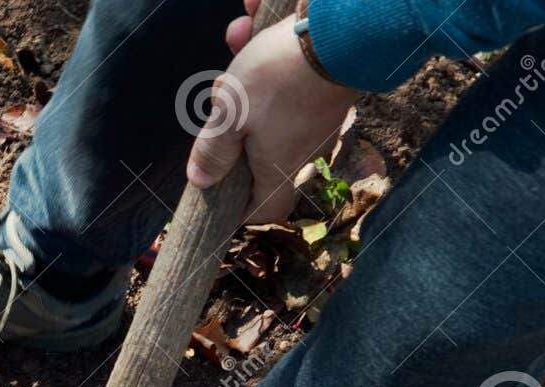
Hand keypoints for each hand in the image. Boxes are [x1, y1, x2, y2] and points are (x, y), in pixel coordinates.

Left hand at [186, 0, 357, 223]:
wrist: (342, 30)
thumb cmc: (280, 78)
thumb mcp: (230, 115)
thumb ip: (213, 149)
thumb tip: (201, 181)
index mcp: (279, 167)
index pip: (266, 209)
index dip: (241, 210)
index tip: (219, 194)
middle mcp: (303, 148)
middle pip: (257, 152)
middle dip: (230, 124)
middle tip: (220, 94)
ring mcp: (316, 118)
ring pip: (268, 108)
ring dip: (244, 77)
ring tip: (238, 37)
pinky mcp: (325, 88)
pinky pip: (287, 79)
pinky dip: (268, 54)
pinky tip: (252, 19)